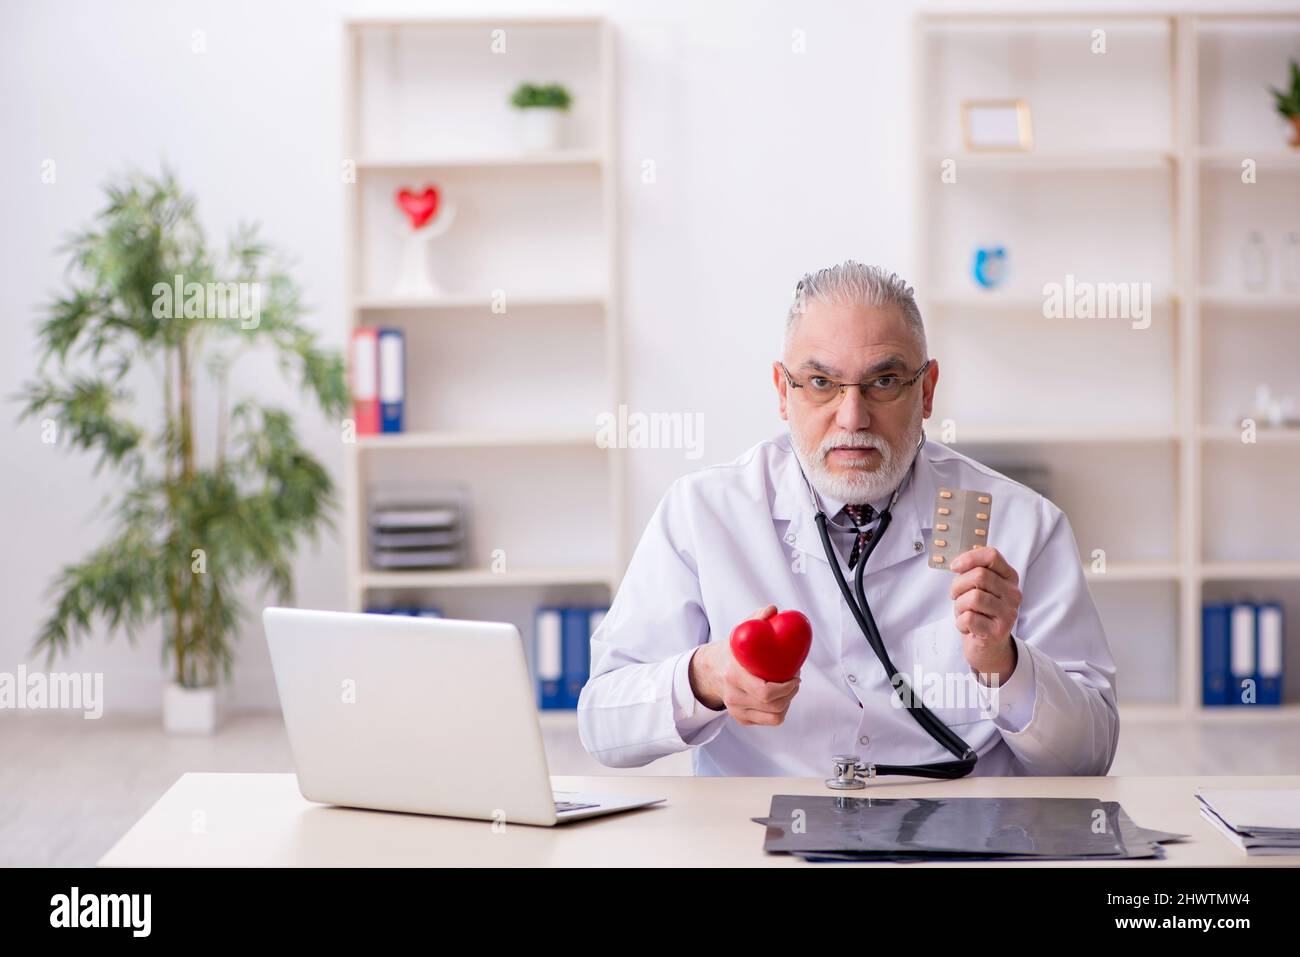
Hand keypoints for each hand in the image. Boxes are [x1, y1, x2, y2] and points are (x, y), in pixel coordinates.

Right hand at [689, 605, 801, 725]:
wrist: (709, 671)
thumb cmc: (730, 652)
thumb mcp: (739, 633)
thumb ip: (755, 620)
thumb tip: (773, 609)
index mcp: (733, 675)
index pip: (765, 692)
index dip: (787, 687)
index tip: (795, 676)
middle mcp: (733, 696)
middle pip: (773, 705)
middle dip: (791, 693)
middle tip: (795, 679)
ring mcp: (736, 710)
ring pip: (774, 716)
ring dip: (787, 702)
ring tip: (789, 687)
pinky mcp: (741, 718)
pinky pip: (769, 720)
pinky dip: (779, 710)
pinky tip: (779, 697)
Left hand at [949, 546, 1021, 682]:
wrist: (988, 647)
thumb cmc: (980, 613)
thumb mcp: (978, 589)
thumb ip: (973, 573)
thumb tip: (958, 564)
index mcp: (1010, 579)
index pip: (992, 556)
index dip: (969, 558)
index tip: (955, 567)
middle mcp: (1014, 594)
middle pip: (979, 576)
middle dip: (958, 585)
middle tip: (955, 596)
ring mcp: (1008, 613)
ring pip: (973, 597)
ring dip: (959, 606)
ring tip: (963, 613)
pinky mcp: (999, 631)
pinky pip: (969, 618)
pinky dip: (960, 622)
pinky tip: (967, 626)